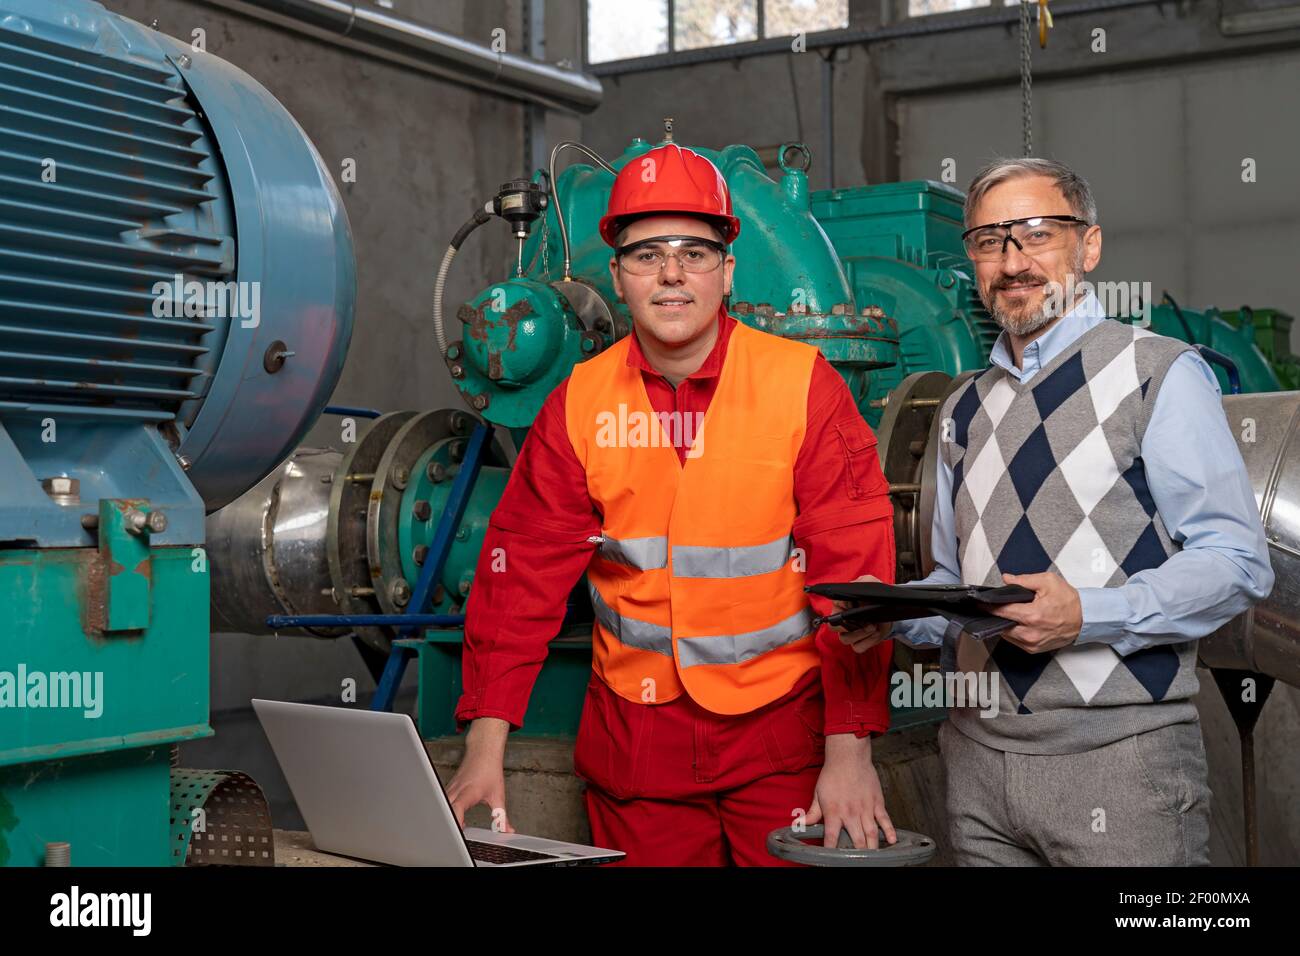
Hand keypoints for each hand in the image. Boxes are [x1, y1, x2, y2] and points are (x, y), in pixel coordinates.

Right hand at [445, 717, 514, 832]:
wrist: (483, 751)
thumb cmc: (489, 769)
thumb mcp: (498, 796)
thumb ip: (502, 816)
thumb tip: (507, 830)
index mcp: (468, 793)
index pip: (456, 810)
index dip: (455, 823)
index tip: (458, 835)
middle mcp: (456, 791)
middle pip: (445, 811)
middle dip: (449, 826)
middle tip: (457, 838)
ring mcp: (450, 789)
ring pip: (442, 807)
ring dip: (448, 819)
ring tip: (458, 831)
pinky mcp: (449, 789)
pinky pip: (444, 803)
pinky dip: (448, 812)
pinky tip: (457, 819)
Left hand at [804, 734, 896, 848]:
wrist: (848, 756)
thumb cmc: (832, 774)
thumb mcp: (818, 794)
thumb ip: (812, 813)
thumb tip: (798, 823)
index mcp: (834, 812)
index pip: (831, 838)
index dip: (831, 851)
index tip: (831, 859)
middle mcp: (850, 813)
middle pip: (856, 841)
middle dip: (857, 854)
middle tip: (857, 860)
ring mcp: (865, 808)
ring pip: (871, 834)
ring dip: (872, 848)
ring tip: (872, 857)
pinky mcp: (877, 802)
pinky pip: (885, 820)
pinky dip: (889, 832)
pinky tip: (891, 842)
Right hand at [828, 574, 892, 653]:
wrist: (891, 610)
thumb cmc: (876, 597)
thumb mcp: (871, 583)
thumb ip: (863, 582)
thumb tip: (854, 588)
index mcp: (840, 605)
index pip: (831, 609)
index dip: (843, 611)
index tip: (855, 607)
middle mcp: (841, 620)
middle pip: (833, 628)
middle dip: (850, 625)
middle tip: (865, 622)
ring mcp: (849, 633)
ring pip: (845, 639)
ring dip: (861, 634)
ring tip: (873, 627)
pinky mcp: (859, 643)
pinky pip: (857, 647)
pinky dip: (867, 642)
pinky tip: (875, 634)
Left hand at [986, 571, 1081, 653]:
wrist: (1085, 619)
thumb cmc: (1069, 601)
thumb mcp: (1048, 582)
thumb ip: (1024, 579)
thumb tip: (1006, 579)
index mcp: (1032, 616)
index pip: (1002, 611)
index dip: (988, 606)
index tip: (978, 602)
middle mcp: (1030, 633)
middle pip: (1000, 625)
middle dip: (994, 616)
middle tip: (990, 607)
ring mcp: (1032, 644)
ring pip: (1006, 635)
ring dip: (1002, 624)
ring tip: (1002, 613)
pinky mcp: (1034, 649)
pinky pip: (1015, 641)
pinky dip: (1011, 632)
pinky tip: (1013, 622)